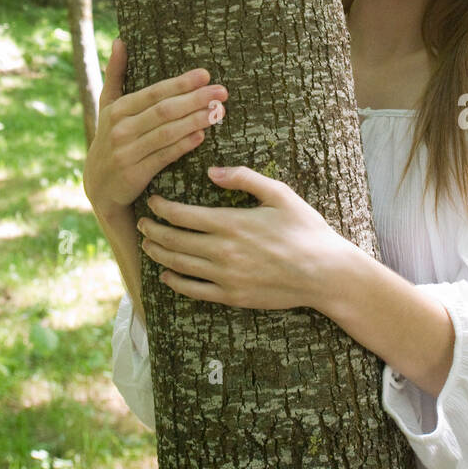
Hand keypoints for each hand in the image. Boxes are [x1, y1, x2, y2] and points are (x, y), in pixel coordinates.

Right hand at [83, 38, 228, 215]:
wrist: (99, 185)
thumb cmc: (110, 139)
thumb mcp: (107, 107)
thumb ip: (115, 74)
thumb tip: (120, 40)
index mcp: (117, 109)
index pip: (154, 93)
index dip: (181, 83)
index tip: (205, 74)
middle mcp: (120, 129)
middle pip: (164, 111)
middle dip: (195, 99)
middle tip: (222, 92)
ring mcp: (126, 152)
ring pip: (167, 133)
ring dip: (195, 121)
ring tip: (218, 112)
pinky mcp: (134, 174)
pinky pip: (164, 157)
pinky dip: (183, 145)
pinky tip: (201, 136)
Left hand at [136, 165, 344, 311]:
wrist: (326, 273)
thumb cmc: (306, 229)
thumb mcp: (280, 193)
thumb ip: (244, 178)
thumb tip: (211, 171)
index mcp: (231, 223)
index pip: (182, 214)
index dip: (161, 208)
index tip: (152, 201)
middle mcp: (223, 252)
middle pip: (173, 240)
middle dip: (152, 230)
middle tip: (141, 222)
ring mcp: (226, 278)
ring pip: (178, 265)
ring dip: (157, 254)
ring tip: (147, 244)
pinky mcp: (232, 297)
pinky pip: (194, 292)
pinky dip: (175, 282)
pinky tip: (166, 275)